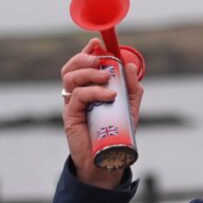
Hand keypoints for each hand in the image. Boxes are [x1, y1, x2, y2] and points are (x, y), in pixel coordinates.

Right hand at [60, 39, 143, 188]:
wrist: (108, 159)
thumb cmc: (117, 132)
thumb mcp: (129, 107)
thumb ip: (131, 88)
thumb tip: (130, 66)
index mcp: (88, 89)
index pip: (81, 65)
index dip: (86, 52)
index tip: (96, 44)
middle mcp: (77, 94)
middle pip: (71, 68)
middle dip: (84, 58)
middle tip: (100, 60)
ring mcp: (72, 105)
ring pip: (70, 78)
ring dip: (89, 73)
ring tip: (106, 78)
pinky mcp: (70, 116)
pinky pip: (77, 96)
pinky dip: (93, 91)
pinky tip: (109, 95)